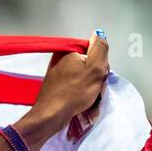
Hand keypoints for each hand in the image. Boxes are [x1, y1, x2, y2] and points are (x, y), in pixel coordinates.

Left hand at [14, 30, 109, 150]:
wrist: (50, 116)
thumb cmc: (73, 93)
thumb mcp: (94, 68)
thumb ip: (100, 49)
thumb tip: (99, 34)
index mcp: (68, 52)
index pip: (94, 53)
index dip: (101, 65)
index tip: (100, 75)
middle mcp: (60, 61)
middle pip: (88, 67)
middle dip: (95, 79)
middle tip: (94, 89)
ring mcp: (57, 75)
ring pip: (83, 79)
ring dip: (90, 90)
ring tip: (88, 99)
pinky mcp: (56, 88)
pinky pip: (74, 89)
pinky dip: (80, 96)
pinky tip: (82, 104)